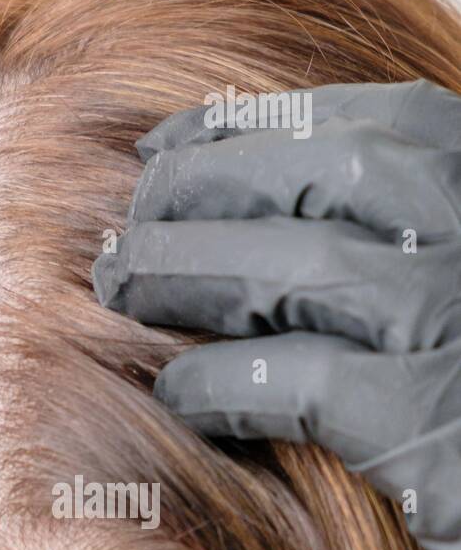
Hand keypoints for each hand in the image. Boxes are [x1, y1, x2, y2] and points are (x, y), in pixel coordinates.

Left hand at [93, 80, 460, 549]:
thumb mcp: (452, 270)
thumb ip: (387, 224)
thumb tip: (225, 180)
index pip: (367, 122)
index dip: (245, 129)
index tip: (159, 149)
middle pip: (322, 170)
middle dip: (198, 188)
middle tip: (125, 231)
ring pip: (296, 265)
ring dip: (183, 272)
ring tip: (122, 292)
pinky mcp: (437, 427)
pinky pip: (299, 382)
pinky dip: (220, 381)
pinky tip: (180, 393)